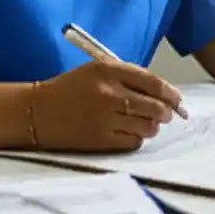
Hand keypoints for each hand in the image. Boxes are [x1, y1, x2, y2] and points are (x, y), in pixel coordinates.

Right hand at [29, 60, 181, 151]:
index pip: (153, 82)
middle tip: (165, 115)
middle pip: (156, 107)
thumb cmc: (69, 89)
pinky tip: (129, 133)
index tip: (177, 99)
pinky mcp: (100, 139)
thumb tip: (164, 93)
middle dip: (166, 112)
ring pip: (148, 126)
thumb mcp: (96, 71)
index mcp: (109, 72)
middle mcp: (110, 94)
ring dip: (152, 126)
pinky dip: (137, 138)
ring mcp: (106, 118)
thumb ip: (128, 77)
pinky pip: (134, 142)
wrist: (37, 112)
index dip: (171, 93)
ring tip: (145, 123)